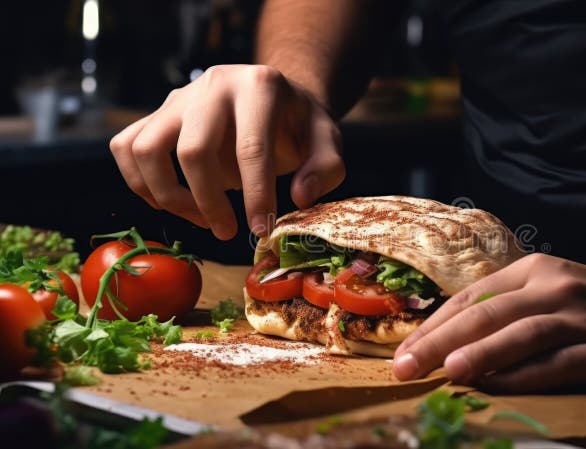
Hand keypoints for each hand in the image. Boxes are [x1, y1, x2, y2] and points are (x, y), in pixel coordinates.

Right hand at [110, 64, 344, 239]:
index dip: (256, 196)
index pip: (252, 148)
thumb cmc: (299, 124)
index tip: (261, 230)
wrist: (272, 94)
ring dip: (168, 196)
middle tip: (228, 231)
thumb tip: (300, 198)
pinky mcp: (157, 112)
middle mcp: (213, 84)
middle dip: (208, 202)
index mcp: (260, 87)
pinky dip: (139, 183)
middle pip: (191, 151)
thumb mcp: (328, 139)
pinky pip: (126, 147)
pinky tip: (173, 203)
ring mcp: (179, 96)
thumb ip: (325, 168)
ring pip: (145, 149)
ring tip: (200, 218)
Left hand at [393, 253, 585, 391]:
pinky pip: (554, 364)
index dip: (434, 325)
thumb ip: (504, 306)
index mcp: (533, 269)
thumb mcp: (546, 287)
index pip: (471, 297)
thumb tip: (449, 341)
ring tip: (446, 371)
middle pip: (486, 313)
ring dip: (480, 353)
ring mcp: (579, 318)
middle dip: (440, 342)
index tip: (403, 350)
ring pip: (519, 335)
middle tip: (405, 367)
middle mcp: (553, 288)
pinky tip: (494, 387)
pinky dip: (522, 376)